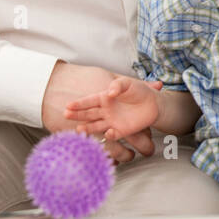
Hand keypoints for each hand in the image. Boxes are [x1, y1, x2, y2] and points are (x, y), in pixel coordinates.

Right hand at [42, 61, 157, 163]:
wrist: (153, 103)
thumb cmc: (138, 91)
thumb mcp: (127, 83)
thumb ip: (118, 85)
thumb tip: (110, 92)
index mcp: (105, 97)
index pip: (89, 100)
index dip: (79, 103)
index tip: (68, 105)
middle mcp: (105, 111)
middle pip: (88, 113)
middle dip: (77, 114)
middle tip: (66, 115)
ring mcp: (111, 121)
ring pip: (96, 126)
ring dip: (88, 128)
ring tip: (79, 129)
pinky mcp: (120, 130)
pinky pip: (112, 135)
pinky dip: (110, 135)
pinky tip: (108, 133)